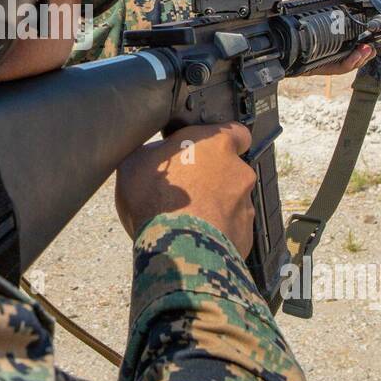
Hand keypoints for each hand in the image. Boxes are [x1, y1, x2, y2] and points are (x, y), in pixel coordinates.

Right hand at [115, 122, 255, 258]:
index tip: (206, 152)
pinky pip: (230, 230)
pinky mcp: (245, 235)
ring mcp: (245, 205)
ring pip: (231, 202)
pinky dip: (217, 233)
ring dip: (214, 208)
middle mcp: (239, 171)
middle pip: (230, 171)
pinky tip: (194, 239)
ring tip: (186, 221)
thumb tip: (155, 153)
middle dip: (212, 180)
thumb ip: (154, 151)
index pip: (237, 132)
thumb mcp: (135, 162)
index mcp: (217, 145)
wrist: (176, 247)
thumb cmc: (156, 200)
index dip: (223, 142)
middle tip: (185, 194)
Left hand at [292, 0, 375, 74]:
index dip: (369, 21)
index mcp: (329, 13)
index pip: (356, 19)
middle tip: (375, 39)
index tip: (379, 20)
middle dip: (369, 42)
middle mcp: (327, 32)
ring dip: (362, 54)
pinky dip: (350, 63)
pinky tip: (357, 54)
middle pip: (356, 41)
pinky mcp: (315, 63)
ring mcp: (322, 48)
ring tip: (367, 48)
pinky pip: (337, 67)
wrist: (265, 19)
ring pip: (349, 56)